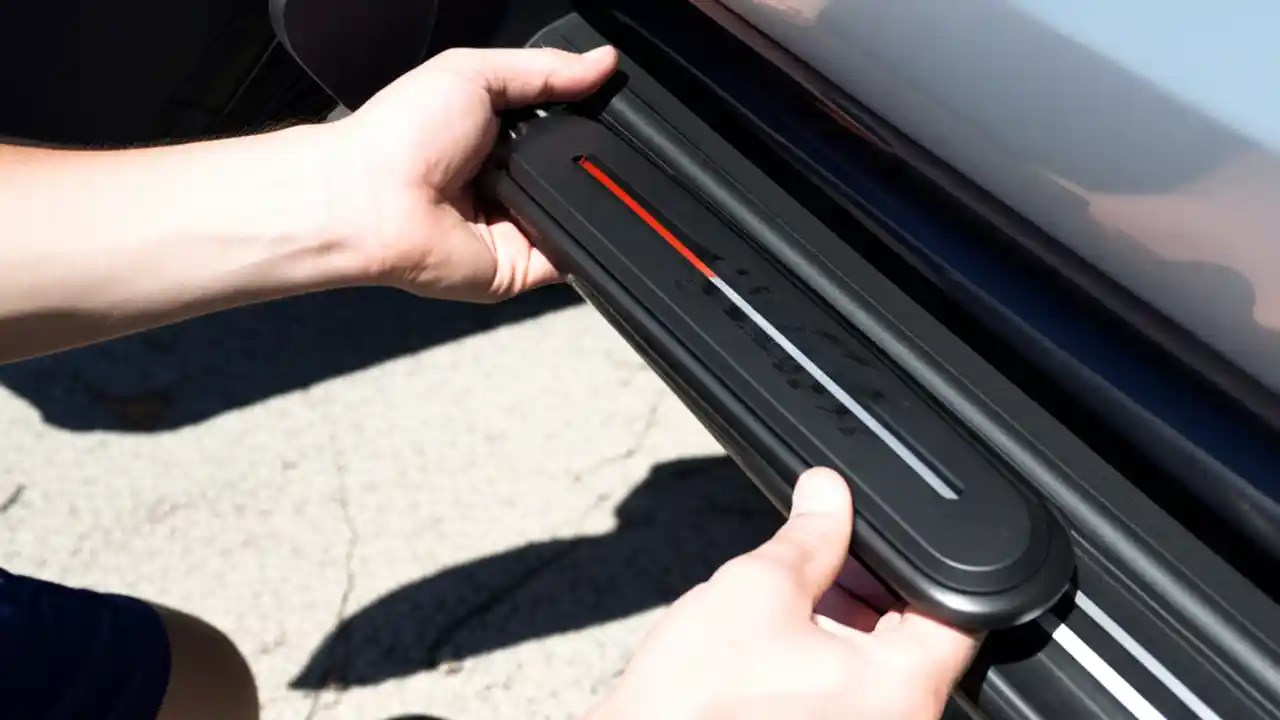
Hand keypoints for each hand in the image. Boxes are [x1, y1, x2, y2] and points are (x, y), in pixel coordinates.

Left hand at [328, 46, 618, 301]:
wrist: (371, 200)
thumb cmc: (405, 133)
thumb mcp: (474, 72)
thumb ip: (543, 69)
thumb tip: (605, 61)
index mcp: (495, 135)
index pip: (558, 125)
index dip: (585, 112)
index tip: (613, 97)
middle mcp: (508, 184)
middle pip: (571, 171)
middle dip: (591, 156)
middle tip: (609, 137)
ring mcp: (516, 229)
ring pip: (576, 214)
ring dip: (589, 196)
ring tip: (593, 173)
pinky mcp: (520, 269)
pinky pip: (568, 257)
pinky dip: (583, 240)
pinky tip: (588, 216)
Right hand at [585, 468, 980, 719]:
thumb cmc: (695, 702)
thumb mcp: (757, 590)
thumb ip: (808, 535)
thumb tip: (829, 492)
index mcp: (900, 691)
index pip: (956, 610)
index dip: (922, 557)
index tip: (884, 531)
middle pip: (916, 632)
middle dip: (873, 581)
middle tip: (828, 550)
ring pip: (879, 658)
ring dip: (846, 616)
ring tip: (793, 592)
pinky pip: (851, 686)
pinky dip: (827, 650)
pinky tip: (780, 630)